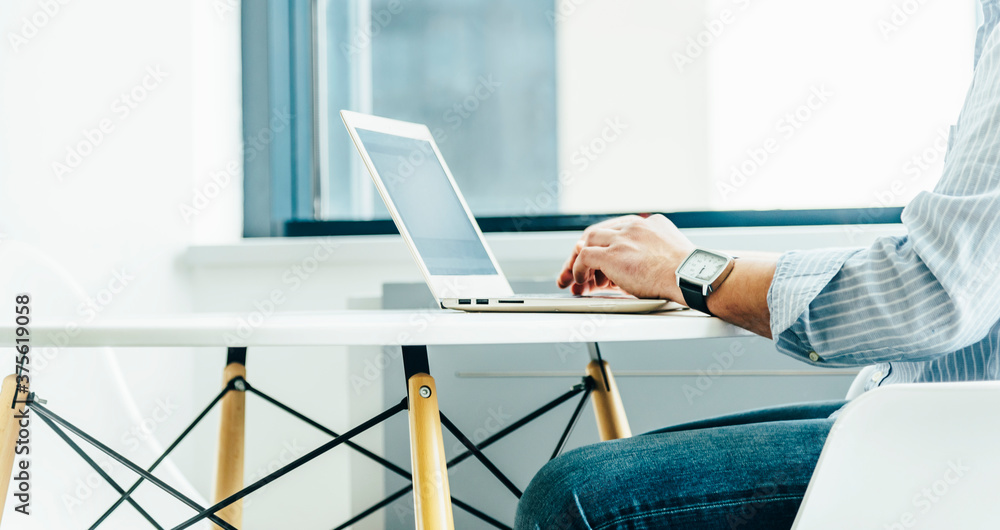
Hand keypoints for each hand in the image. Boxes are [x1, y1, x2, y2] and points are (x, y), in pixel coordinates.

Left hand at [557, 214, 694, 300]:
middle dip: (589, 248)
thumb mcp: (669, 252)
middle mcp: (633, 226)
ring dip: (581, 258)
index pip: (617, 228)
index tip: (602, 257)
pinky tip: (581, 279)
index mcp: (648, 223)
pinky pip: (585, 256)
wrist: (690, 275)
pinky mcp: (612, 254)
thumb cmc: (686, 271)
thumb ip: (649, 251)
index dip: (606, 244)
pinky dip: (579, 268)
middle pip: (601, 232)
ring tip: (580, 276)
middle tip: (585, 266)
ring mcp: (622, 238)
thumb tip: (635, 265)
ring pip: (589, 240)